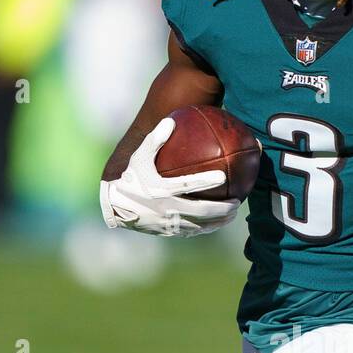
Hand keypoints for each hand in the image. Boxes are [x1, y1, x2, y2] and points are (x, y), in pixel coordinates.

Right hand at [100, 117, 240, 237]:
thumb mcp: (138, 158)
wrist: (115, 207)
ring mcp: (167, 224)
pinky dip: (207, 228)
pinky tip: (218, 223)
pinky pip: (192, 232)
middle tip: (237, 201)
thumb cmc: (130, 178)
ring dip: (218, 221)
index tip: (222, 175)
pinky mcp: (168, 232)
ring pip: (199, 225)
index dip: (205, 181)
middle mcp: (165, 209)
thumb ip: (154, 140)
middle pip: (200, 211)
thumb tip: (171, 120)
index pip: (186, 185)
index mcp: (159, 190)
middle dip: (222, 208)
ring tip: (233, 214)